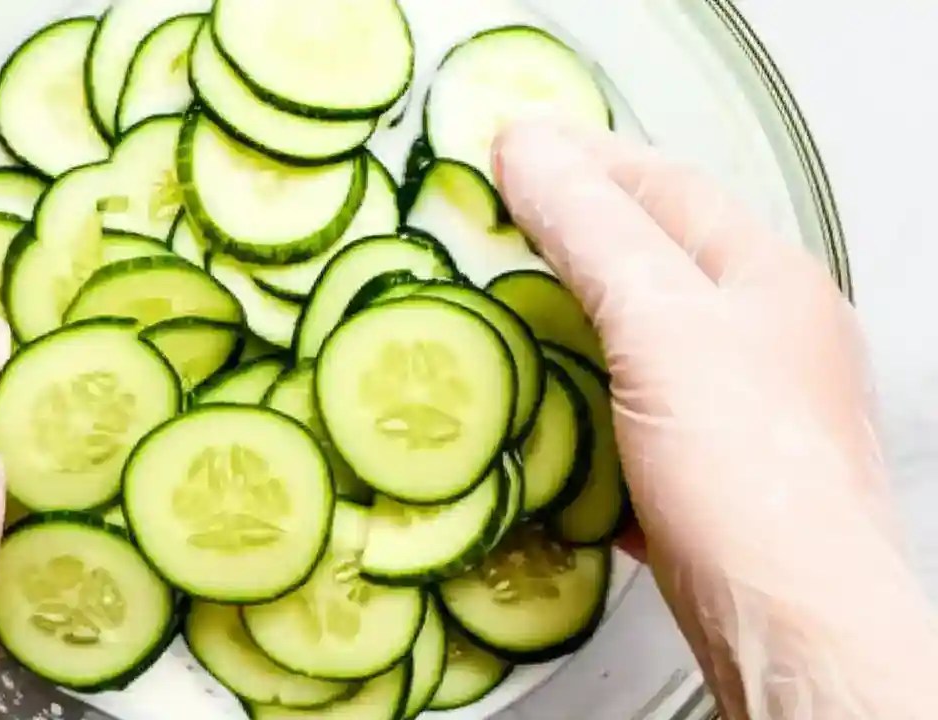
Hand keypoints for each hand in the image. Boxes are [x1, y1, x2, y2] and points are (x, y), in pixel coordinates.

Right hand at [492, 121, 937, 719]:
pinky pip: (632, 414)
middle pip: (651, 258)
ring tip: (499, 311)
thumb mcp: (660, 326)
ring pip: (639, 340)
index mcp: (765, 278)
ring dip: (569, 322)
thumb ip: (591, 231)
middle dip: (569, 238)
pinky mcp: (706, 475)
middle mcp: (762, 335)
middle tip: (491, 225)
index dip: (583, 158)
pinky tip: (544, 414)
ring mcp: (737, 408)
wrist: (789, 625)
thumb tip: (527, 146)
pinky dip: (582, 403)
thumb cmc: (747, 475)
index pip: (665, 185)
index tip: (506, 149)